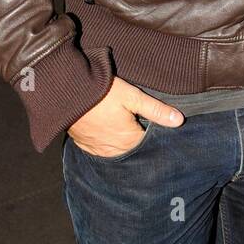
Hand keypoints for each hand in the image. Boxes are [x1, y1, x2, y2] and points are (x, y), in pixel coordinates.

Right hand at [67, 75, 183, 157]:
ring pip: (119, 151)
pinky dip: (109, 143)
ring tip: (126, 127)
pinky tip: (111, 132)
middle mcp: (114, 151)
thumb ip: (156, 110)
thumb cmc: (99, 92)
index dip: (156, 134)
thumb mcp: (132, 96)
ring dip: (124, 143)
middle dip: (140, 140)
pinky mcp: (86, 146)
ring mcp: (98, 150)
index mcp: (129, 140)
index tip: (158, 125)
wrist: (65, 92)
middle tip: (141, 124)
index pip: (150, 144)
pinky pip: (103, 150)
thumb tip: (179, 121)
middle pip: (134, 149)